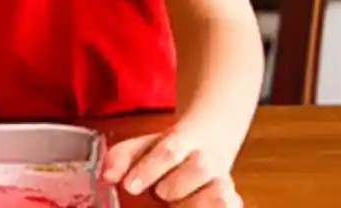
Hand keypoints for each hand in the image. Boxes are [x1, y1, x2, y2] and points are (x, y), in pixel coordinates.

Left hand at [103, 123, 241, 205]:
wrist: (209, 143)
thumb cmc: (169, 151)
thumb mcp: (142, 147)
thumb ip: (122, 158)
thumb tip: (107, 176)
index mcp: (184, 140)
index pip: (169, 151)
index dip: (149, 169)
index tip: (130, 186)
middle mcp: (208, 160)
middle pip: (198, 168)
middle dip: (173, 187)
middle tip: (160, 193)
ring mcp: (224, 182)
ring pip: (218, 196)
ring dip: (191, 204)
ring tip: (177, 204)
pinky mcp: (232, 202)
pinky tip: (191, 206)